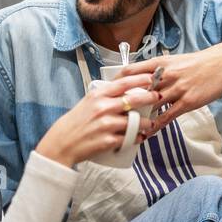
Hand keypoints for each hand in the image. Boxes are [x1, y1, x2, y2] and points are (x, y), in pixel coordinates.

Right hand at [35, 73, 157, 166]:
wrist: (62, 143)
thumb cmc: (76, 122)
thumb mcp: (88, 102)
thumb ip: (105, 96)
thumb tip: (126, 90)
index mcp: (98, 95)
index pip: (123, 82)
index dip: (140, 78)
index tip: (151, 77)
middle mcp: (103, 108)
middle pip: (134, 99)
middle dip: (150, 97)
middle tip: (158, 97)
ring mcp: (106, 124)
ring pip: (135, 121)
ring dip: (147, 122)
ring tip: (150, 124)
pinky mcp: (108, 140)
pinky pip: (130, 138)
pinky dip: (137, 137)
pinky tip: (140, 137)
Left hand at [118, 41, 221, 132]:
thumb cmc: (199, 63)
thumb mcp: (174, 61)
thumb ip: (158, 70)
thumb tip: (143, 80)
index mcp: (160, 62)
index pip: (131, 71)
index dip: (116, 82)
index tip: (107, 91)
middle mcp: (165, 75)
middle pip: (137, 89)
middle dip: (123, 102)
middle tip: (111, 113)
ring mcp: (176, 89)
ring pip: (150, 105)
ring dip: (138, 116)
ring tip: (125, 127)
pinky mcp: (187, 102)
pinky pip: (167, 116)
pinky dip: (155, 126)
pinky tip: (147, 132)